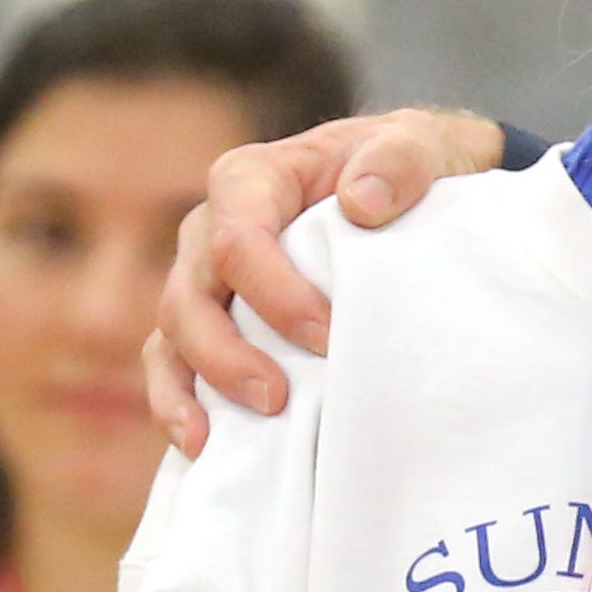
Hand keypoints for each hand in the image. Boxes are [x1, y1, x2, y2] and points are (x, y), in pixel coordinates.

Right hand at [144, 107, 509, 449]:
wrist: (415, 192)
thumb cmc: (407, 168)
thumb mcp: (419, 146)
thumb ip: (399, 160)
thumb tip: (361, 204)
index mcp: (252, 179)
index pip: (236, 240)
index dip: (273, 294)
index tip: (326, 335)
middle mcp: (210, 230)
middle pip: (190, 296)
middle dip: (226, 355)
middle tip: (278, 398)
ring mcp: (206, 281)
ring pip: (172, 336)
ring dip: (194, 388)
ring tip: (216, 439)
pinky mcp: (213, 322)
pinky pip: (174, 363)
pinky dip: (178, 403)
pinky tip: (202, 445)